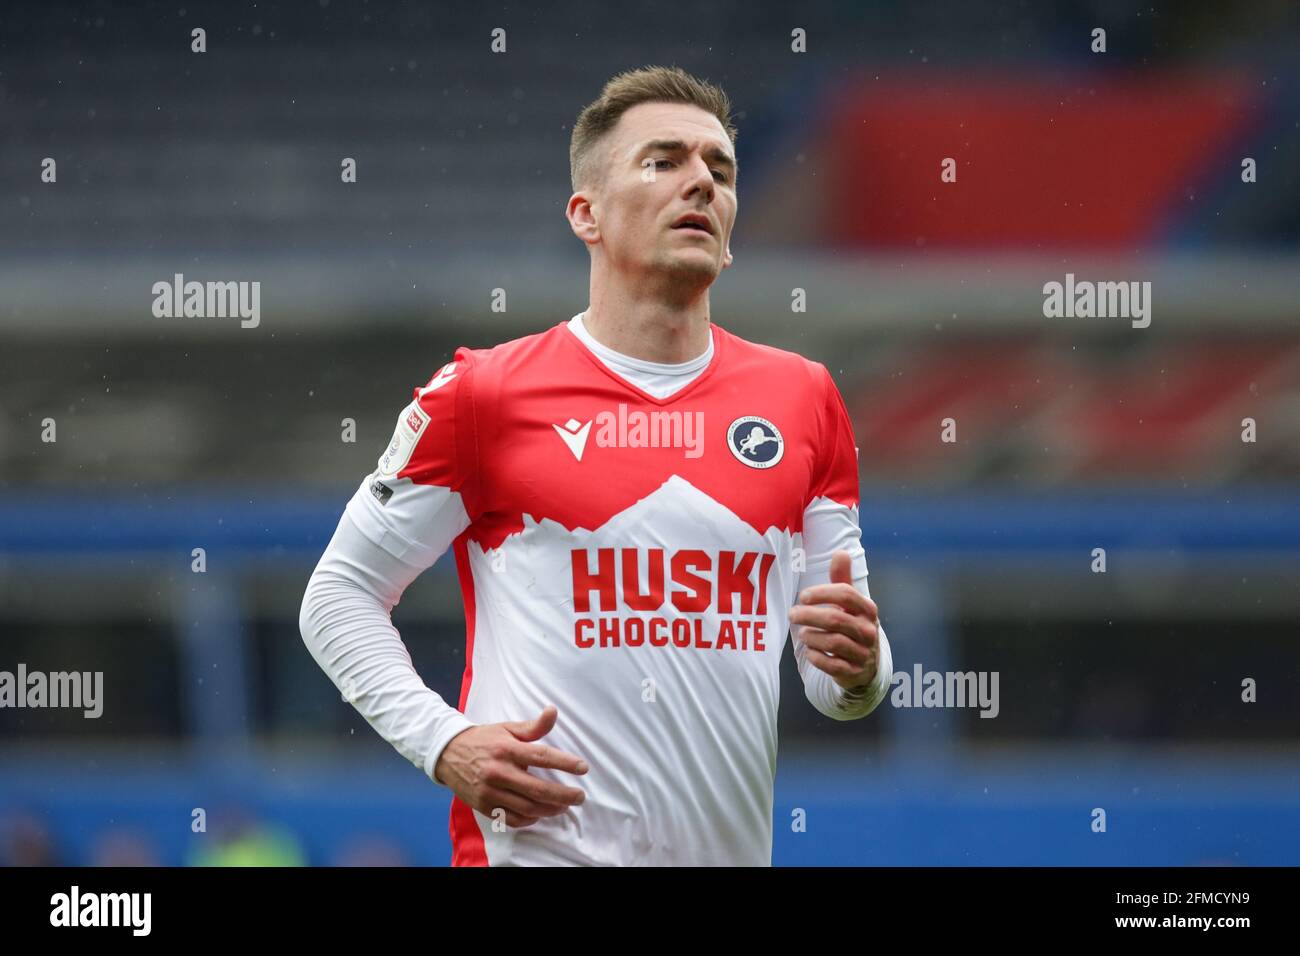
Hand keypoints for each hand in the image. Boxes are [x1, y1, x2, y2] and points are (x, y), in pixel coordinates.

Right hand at [434, 704, 587, 828]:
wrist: (447, 753)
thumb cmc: (484, 739)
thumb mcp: (507, 728)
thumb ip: (533, 726)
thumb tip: (553, 711)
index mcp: (506, 749)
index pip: (541, 756)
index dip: (565, 763)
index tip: (583, 767)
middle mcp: (498, 772)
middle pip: (537, 789)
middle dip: (563, 795)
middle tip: (580, 796)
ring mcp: (490, 792)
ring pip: (527, 807)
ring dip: (550, 809)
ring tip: (564, 806)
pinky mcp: (483, 806)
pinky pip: (511, 818)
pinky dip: (529, 819)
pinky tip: (540, 814)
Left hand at [788, 550, 879, 690]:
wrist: (866, 664)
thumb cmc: (852, 624)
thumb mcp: (850, 604)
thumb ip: (843, 580)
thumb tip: (840, 553)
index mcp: (868, 609)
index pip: (846, 594)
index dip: (822, 593)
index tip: (803, 596)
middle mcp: (869, 630)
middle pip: (836, 619)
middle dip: (809, 615)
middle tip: (792, 614)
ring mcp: (863, 652)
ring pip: (833, 642)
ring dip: (811, 636)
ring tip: (801, 633)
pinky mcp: (854, 672)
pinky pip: (832, 665)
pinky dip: (817, 657)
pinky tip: (809, 651)